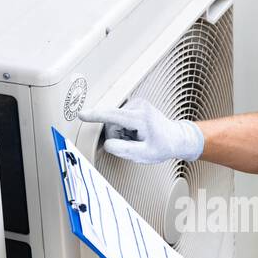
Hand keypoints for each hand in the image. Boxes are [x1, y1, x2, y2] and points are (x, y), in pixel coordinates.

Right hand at [78, 97, 203, 164]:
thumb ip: (125, 150)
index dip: (95, 116)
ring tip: (136, 138)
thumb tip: (107, 144)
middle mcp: (138, 106)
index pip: (114, 116)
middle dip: (116, 136)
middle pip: (111, 122)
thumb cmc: (162, 147)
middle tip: (132, 145)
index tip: (82, 115)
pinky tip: (135, 133)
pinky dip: (124, 129)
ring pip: (113, 121)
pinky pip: (118, 118)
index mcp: (141, 118)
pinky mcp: (134, 104)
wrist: (176, 137)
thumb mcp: (145, 155)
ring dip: (120, 133)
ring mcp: (137, 103)